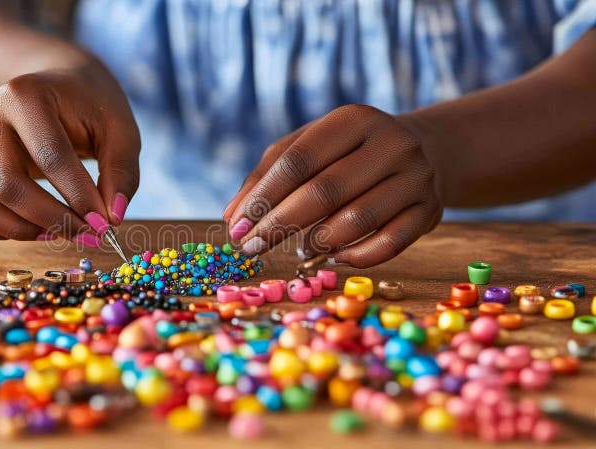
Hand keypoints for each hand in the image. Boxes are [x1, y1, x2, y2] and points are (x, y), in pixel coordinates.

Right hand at [0, 61, 139, 244]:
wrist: (57, 85)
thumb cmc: (91, 108)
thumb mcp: (121, 131)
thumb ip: (122, 173)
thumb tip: (111, 220)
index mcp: (26, 94)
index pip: (50, 157)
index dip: (79, 198)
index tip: (105, 225)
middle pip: (8, 185)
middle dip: (52, 219)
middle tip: (87, 233)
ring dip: (16, 229)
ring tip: (57, 232)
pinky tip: (29, 228)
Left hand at [223, 104, 442, 267]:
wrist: (425, 151)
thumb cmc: (347, 152)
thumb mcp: (307, 147)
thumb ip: (266, 176)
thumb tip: (232, 218)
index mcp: (353, 119)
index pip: (298, 160)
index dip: (263, 196)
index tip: (237, 228)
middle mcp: (390, 143)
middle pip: (325, 191)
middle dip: (280, 224)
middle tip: (252, 248)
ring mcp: (416, 177)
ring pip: (357, 221)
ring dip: (317, 243)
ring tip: (298, 249)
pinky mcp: (430, 211)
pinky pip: (388, 244)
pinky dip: (354, 257)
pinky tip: (333, 255)